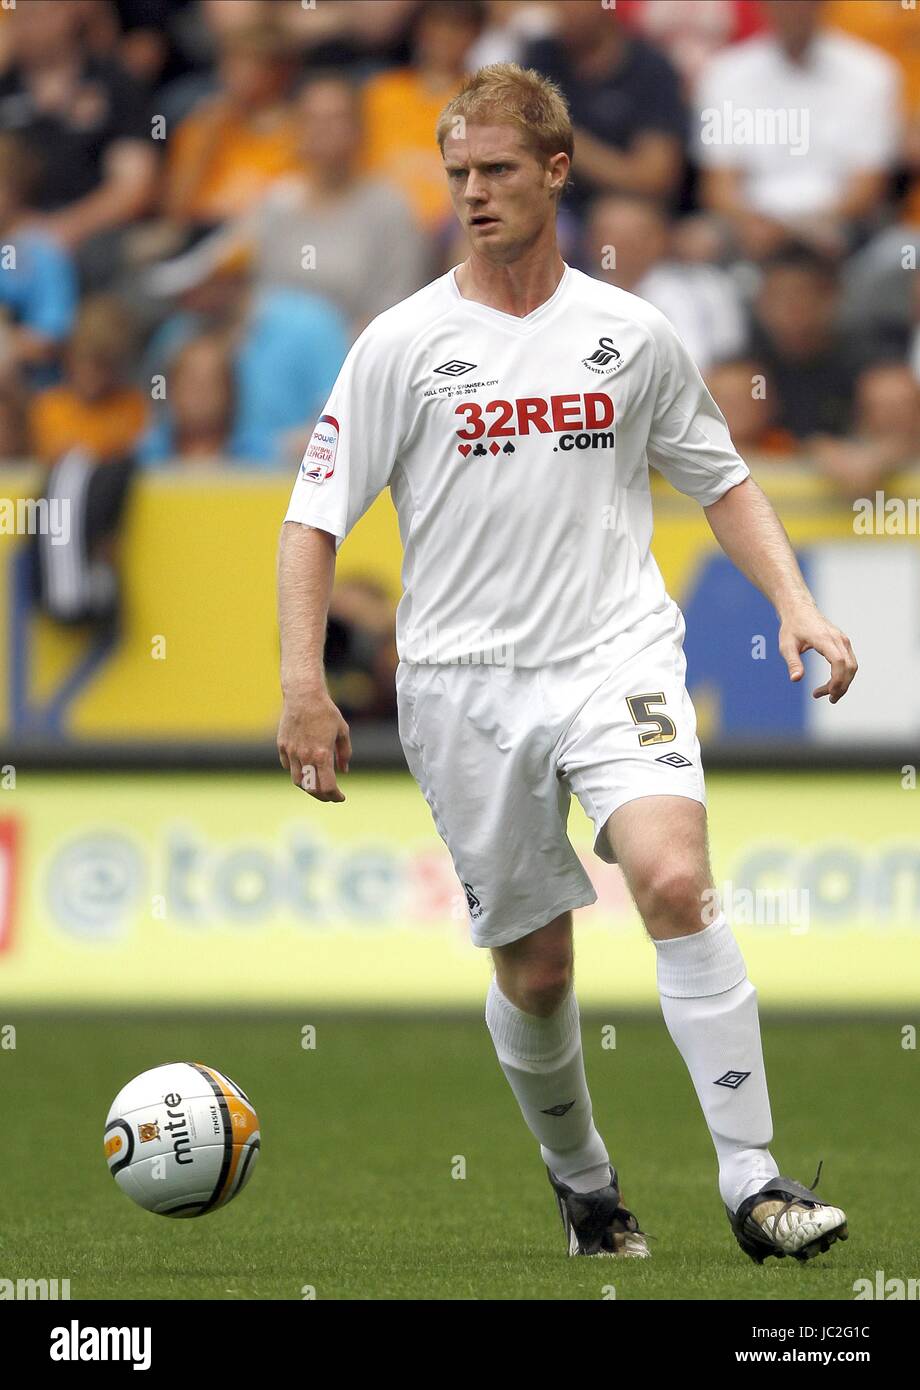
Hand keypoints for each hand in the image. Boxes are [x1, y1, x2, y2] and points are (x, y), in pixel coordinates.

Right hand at [277, 686, 351, 801]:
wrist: (303, 695)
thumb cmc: (326, 712)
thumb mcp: (342, 732)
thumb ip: (344, 754)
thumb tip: (343, 771)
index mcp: (322, 754)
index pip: (327, 787)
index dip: (335, 796)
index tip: (340, 797)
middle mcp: (305, 756)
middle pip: (311, 789)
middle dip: (323, 796)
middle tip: (331, 795)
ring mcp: (291, 752)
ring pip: (297, 781)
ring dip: (308, 787)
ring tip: (317, 785)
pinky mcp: (282, 746)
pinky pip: (288, 767)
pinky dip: (297, 772)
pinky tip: (305, 769)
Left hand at [778, 602, 857, 703]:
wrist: (799, 609)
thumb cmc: (792, 627)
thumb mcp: (786, 645)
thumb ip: (792, 662)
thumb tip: (796, 679)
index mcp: (824, 638)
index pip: (839, 661)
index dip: (837, 680)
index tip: (828, 693)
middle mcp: (838, 639)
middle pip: (849, 667)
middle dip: (841, 686)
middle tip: (829, 699)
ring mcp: (843, 640)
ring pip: (852, 666)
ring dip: (844, 683)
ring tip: (829, 694)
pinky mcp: (843, 643)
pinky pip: (850, 662)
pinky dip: (844, 675)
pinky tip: (832, 684)